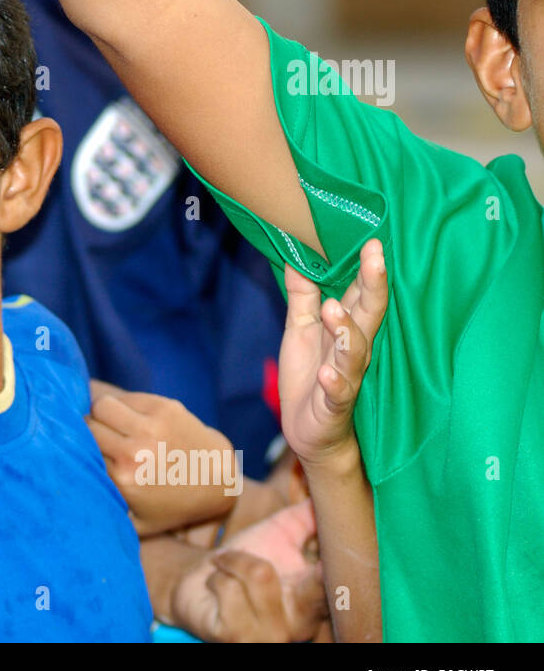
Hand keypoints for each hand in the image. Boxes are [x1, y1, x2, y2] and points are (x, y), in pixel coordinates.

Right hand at [86, 388, 236, 534]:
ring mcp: (152, 426)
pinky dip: (124, 407)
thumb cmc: (171, 505)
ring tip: (112, 426)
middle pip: (87, 425)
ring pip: (103, 405)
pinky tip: (133, 420)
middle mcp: (136, 451)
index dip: (79, 450)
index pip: (81, 450)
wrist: (216, 480)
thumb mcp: (135, 523)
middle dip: (89, 432)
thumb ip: (103, 510)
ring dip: (103, 415)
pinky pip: (127, 398)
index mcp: (124, 479)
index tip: (82, 453)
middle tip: (99, 440)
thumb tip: (74, 493)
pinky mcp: (165, 407)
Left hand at [171, 499, 326, 642]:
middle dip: (282, 562)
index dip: (339, 574)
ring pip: (259, 573)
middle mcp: (297, 626)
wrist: (198, 585)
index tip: (343, 560)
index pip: (332, 588)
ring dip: (234, 559)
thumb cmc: (244, 560)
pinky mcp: (234, 637)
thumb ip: (306, 518)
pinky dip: (217, 575)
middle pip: (307, 590)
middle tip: (280, 557)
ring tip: (228, 566)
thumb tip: (328, 493)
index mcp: (312, 603)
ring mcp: (265, 636)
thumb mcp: (278, 535)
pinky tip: (216, 585)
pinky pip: (228, 587)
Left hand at [278, 239, 387, 467]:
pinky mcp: (335, 404)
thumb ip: (302, 295)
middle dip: (373, 285)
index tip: (372, 238)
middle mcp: (353, 348)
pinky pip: (338, 392)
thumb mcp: (300, 329)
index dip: (366, 267)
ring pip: (353, 351)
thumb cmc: (311, 376)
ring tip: (334, 309)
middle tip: (375, 255)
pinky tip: (327, 374)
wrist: (311, 432)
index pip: (361, 293)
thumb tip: (295, 256)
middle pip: (368, 314)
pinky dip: (334, 383)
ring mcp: (347, 377)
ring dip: (345, 331)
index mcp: (347, 328)